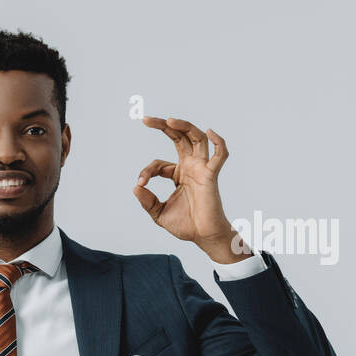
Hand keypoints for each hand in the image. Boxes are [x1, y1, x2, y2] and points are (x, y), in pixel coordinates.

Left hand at [133, 116, 243, 260]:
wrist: (202, 236)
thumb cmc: (185, 225)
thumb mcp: (158, 213)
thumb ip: (147, 201)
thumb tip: (135, 188)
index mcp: (178, 174)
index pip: (158, 164)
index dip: (147, 171)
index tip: (140, 184)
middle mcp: (190, 167)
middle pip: (179, 138)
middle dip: (163, 127)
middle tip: (146, 119)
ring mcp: (202, 169)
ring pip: (196, 139)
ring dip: (184, 127)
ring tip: (168, 120)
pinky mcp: (211, 176)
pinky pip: (220, 155)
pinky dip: (218, 142)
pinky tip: (210, 131)